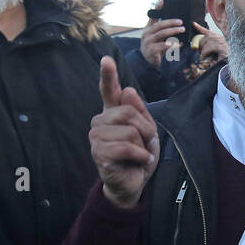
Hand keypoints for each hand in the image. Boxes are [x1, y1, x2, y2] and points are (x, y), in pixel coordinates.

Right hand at [92, 57, 158, 208]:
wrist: (134, 184)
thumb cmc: (139, 157)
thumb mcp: (147, 132)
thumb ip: (140, 112)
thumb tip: (127, 90)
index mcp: (113, 113)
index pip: (109, 91)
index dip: (108, 75)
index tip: (106, 60)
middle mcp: (101, 121)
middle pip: (128, 112)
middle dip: (146, 129)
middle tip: (146, 144)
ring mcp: (96, 136)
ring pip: (129, 131)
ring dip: (143, 145)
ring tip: (141, 155)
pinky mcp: (98, 152)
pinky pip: (126, 147)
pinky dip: (140, 156)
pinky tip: (139, 162)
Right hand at [140, 1, 186, 68]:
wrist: (147, 62)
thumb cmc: (155, 48)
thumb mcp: (158, 38)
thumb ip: (165, 32)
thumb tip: (177, 25)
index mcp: (149, 29)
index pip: (153, 16)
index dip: (157, 8)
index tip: (162, 1)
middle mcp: (147, 33)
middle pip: (159, 25)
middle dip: (171, 22)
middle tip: (180, 22)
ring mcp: (148, 41)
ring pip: (161, 34)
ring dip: (173, 31)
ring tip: (182, 29)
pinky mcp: (151, 50)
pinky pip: (163, 45)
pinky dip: (172, 44)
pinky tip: (178, 44)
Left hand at [193, 23, 227, 66]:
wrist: (225, 65)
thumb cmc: (217, 58)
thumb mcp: (210, 51)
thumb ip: (205, 46)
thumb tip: (197, 45)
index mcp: (217, 37)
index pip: (208, 31)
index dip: (200, 28)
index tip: (194, 24)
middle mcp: (221, 38)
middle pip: (208, 36)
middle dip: (201, 42)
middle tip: (198, 49)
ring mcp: (223, 43)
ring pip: (209, 41)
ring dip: (203, 48)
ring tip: (202, 54)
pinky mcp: (223, 48)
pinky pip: (212, 47)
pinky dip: (206, 51)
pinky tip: (204, 54)